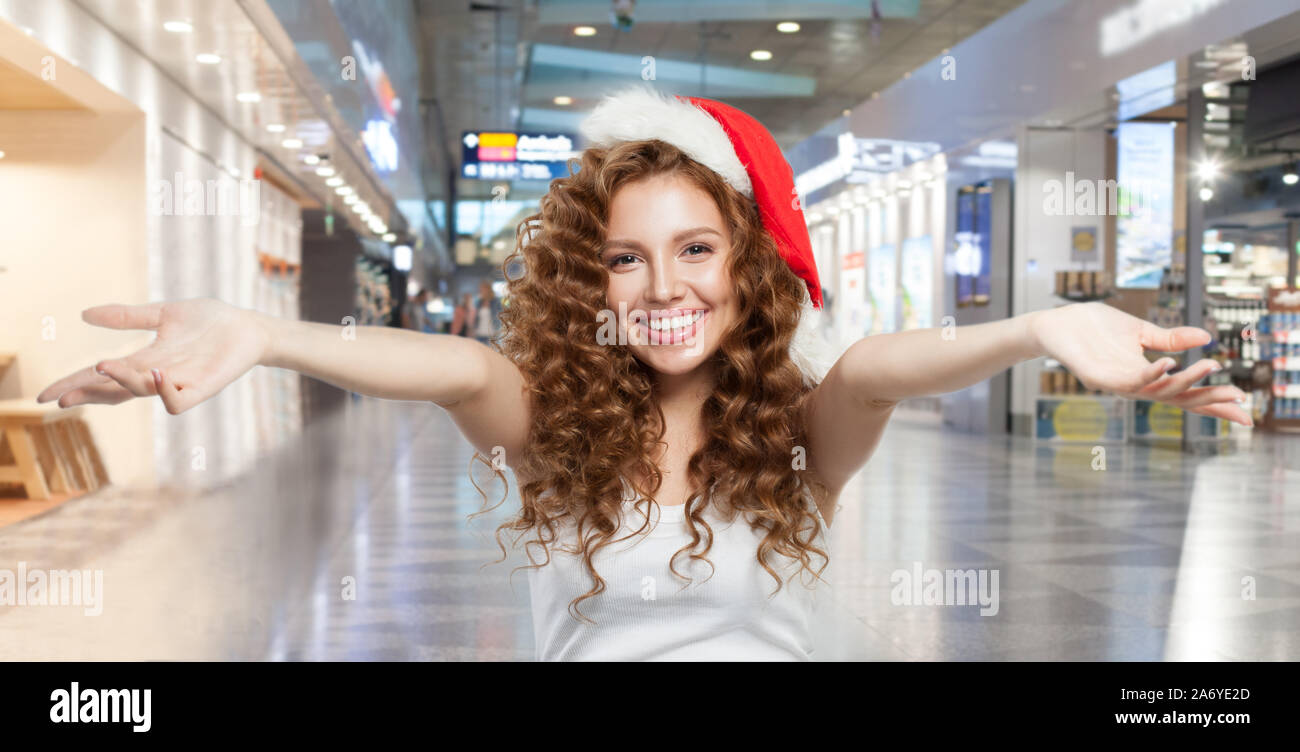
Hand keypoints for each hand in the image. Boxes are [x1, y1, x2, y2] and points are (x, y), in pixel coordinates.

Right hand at [36, 298, 272, 414]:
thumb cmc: (209, 322)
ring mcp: (179, 384)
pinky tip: (154, 374)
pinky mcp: (202, 388)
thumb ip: (127, 317)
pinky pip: (178, 401)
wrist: (249, 327)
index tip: (45, 395)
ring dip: (121, 382)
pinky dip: (163, 392)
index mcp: (144, 361)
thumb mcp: (162, 314)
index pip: (102, 377)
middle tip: (60, 398)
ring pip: (141, 393)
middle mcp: (157, 376)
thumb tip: (84, 314)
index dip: (75, 384)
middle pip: (114, 392)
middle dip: (86, 394)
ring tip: (101, 366)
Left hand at [1029, 302, 1250, 425]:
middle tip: (1239, 397)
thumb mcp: (1140, 331)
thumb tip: (1207, 337)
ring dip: (1185, 382)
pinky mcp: (1097, 377)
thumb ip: (1171, 338)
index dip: (1213, 405)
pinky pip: (1127, 381)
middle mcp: (1134, 385)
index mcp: (1146, 376)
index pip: (1185, 395)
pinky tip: (1168, 364)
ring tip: (1211, 368)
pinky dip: (1150, 374)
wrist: (1056, 323)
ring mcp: (1116, 384)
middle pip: (1177, 400)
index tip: (1246, 413)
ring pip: (1157, 392)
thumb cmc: (1095, 327)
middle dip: (1209, 400)